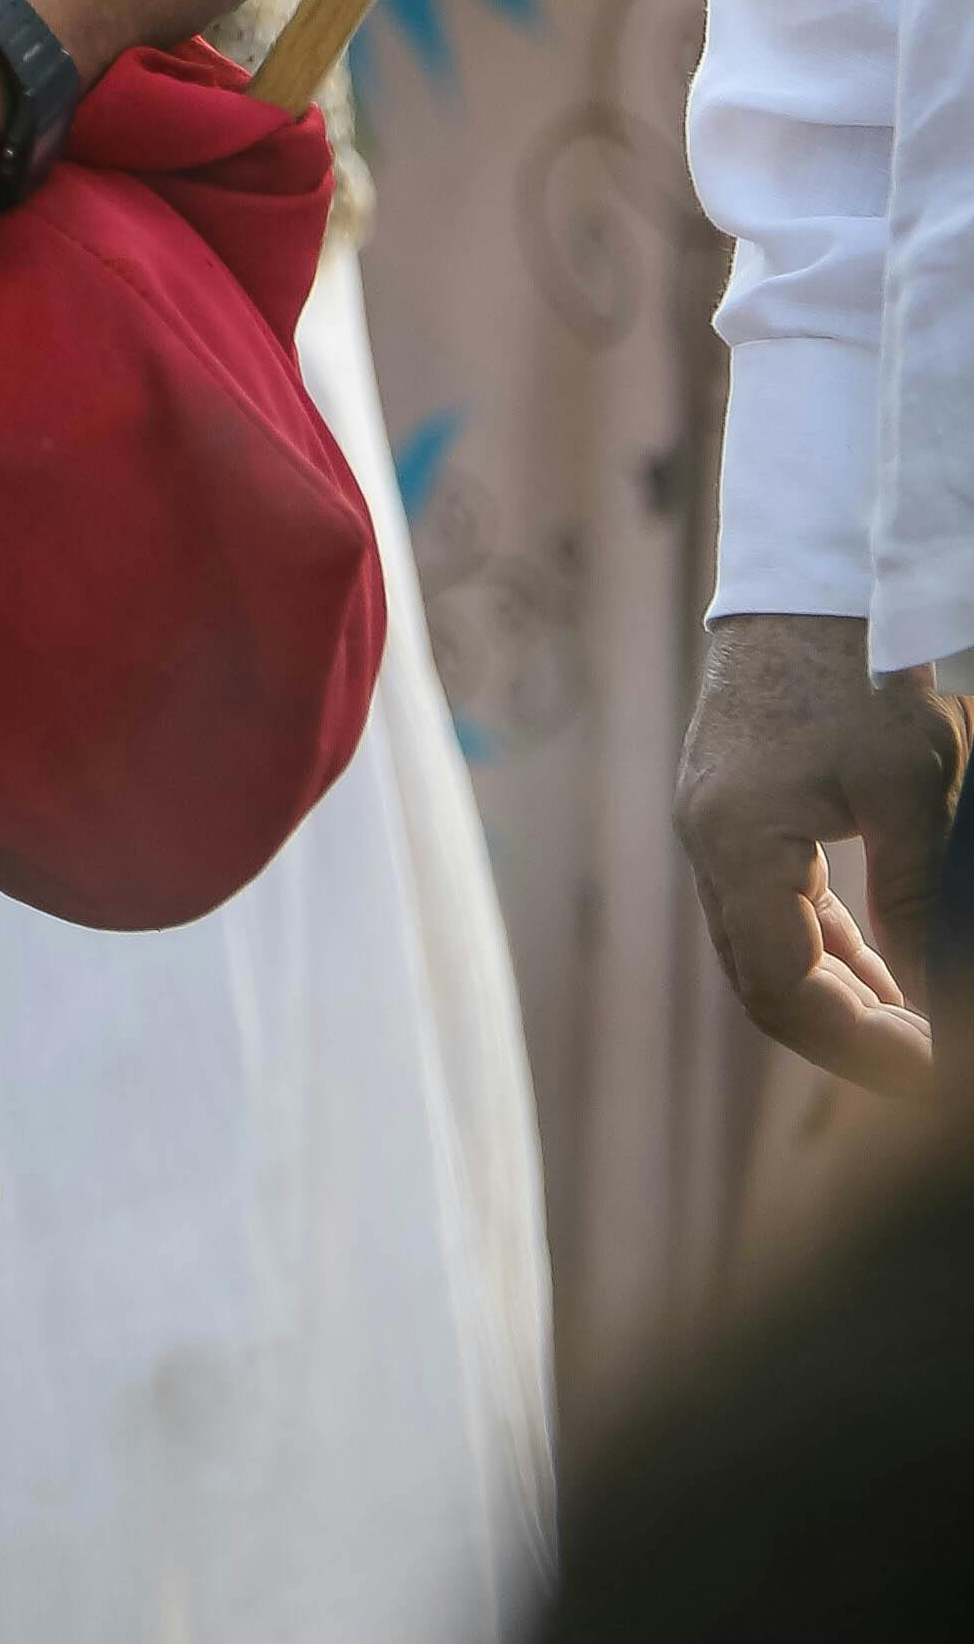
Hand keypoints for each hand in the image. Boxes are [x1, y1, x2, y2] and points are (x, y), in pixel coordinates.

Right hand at [677, 609, 964, 1099]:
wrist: (811, 573)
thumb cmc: (862, 668)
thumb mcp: (911, 790)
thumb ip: (916, 904)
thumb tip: (933, 1001)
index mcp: (737, 844)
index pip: (787, 992)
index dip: (862, 1049)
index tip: (935, 1070)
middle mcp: (707, 843)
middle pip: (765, 983)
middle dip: (849, 1038)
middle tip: (930, 1067)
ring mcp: (712, 824)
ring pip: (765, 949)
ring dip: (838, 996)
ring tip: (918, 1029)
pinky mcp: (731, 807)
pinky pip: (769, 905)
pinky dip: (824, 946)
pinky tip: (882, 967)